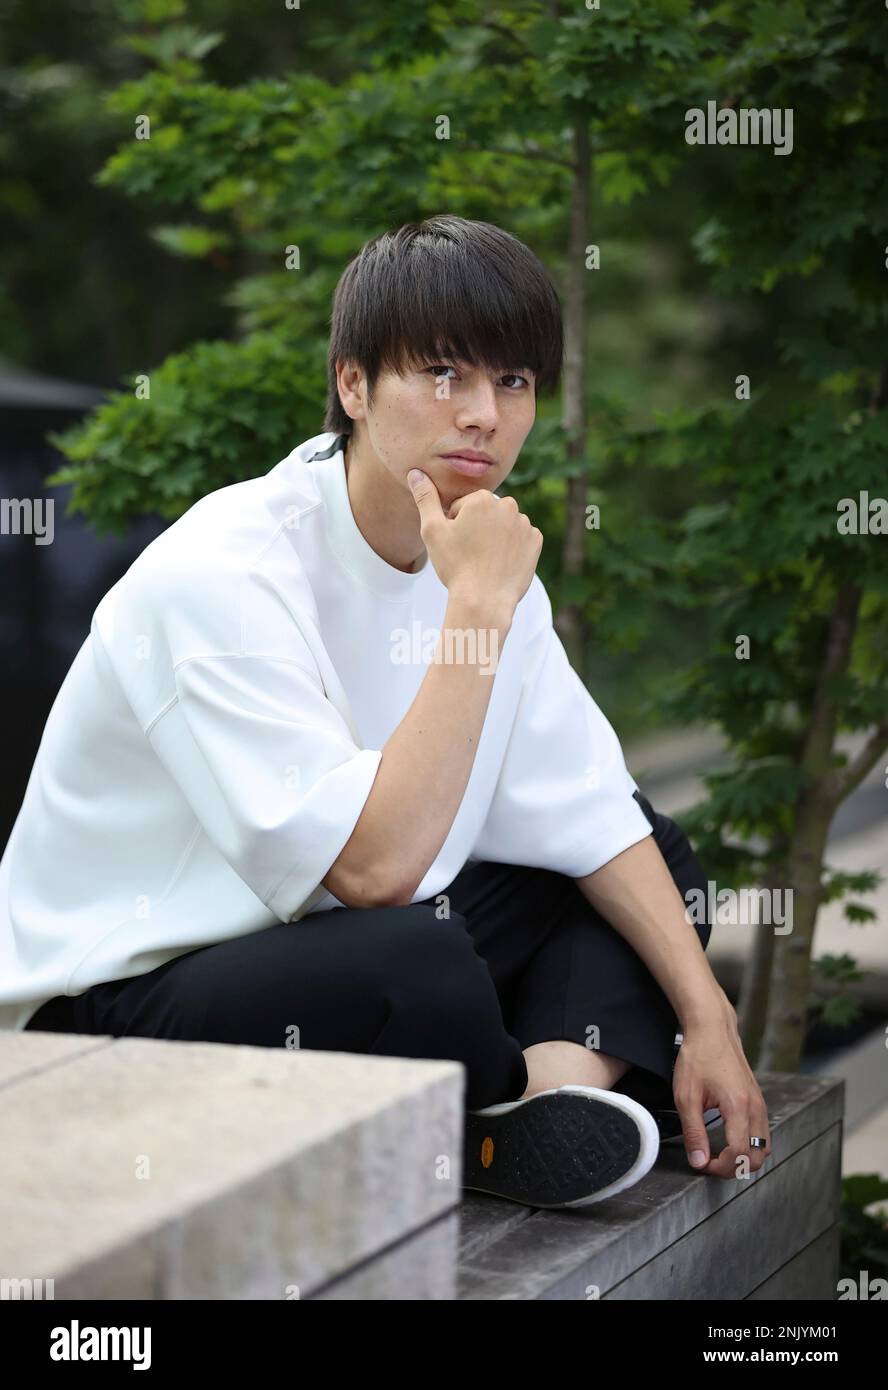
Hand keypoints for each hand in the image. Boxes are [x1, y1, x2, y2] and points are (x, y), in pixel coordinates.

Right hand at [407, 469, 541, 617]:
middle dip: (476, 528)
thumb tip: (416, 473)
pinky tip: (501, 563)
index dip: (454, 526)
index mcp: (482, 499)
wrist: (484, 600)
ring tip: (485, 560)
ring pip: (502, 525)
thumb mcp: (432, 530)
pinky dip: (511, 548)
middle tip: (469, 553)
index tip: (456, 544)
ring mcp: (524, 524)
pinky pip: (520, 539)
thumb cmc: (455, 566)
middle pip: (484, 513)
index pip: (462, 507)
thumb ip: (425, 498)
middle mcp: (508, 505)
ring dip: (494, 537)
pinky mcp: (535, 541)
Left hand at [672, 1008, 771, 1178]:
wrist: (712, 1030)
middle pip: (757, 1158)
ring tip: (719, 1155)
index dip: (720, 1167)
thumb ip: (694, 1132)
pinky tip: (729, 1141)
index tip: (702, 1163)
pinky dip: (749, 1146)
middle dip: (734, 1168)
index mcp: (739, 1107)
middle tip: (710, 1163)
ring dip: (744, 1159)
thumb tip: (699, 1161)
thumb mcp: (686, 1096)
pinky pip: (762, 1134)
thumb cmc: (699, 1057)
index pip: (739, 1154)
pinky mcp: (758, 1101)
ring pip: (764, 1148)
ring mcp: (760, 1104)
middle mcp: (755, 1108)